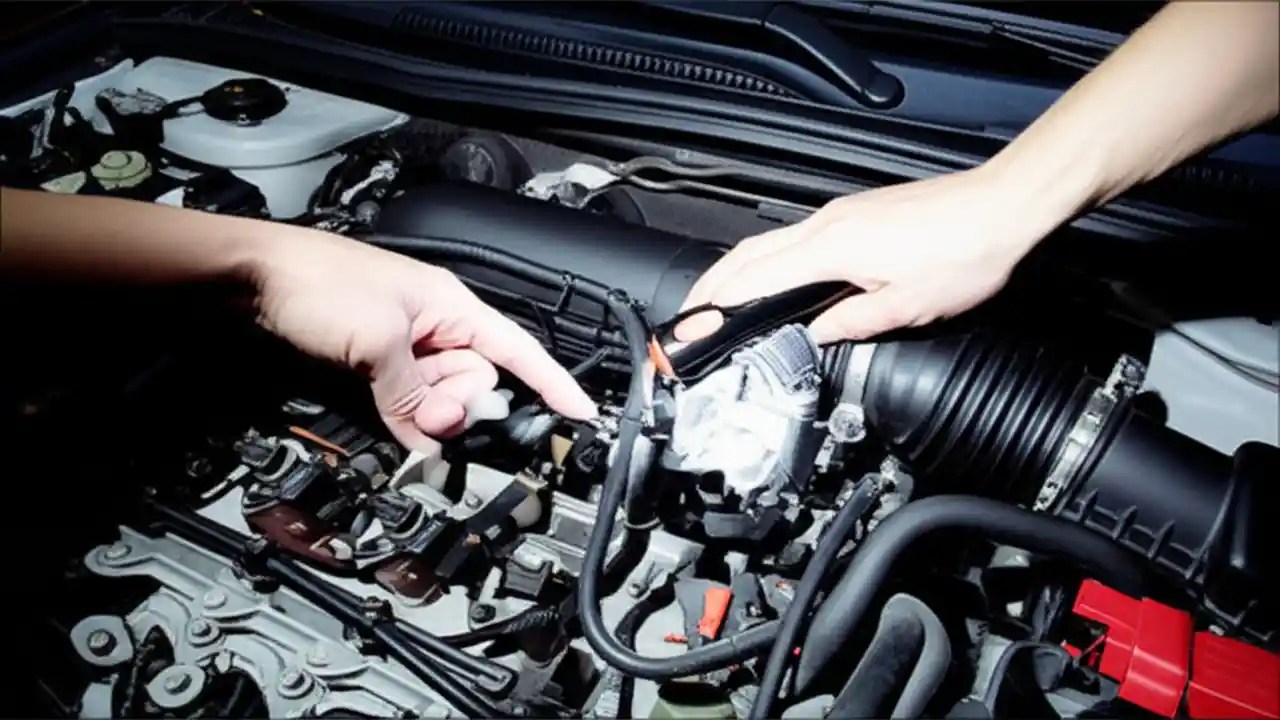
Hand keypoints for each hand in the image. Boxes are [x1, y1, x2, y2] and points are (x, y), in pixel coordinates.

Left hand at [251, 227, 596, 450]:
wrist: (250, 276)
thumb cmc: (316, 281)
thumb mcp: (375, 341)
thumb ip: (411, 395)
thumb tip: (432, 438)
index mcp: (451, 306)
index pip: (517, 350)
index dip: (552, 383)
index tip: (580, 412)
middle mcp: (434, 325)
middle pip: (475, 384)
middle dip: (454, 404)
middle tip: (418, 404)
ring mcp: (405, 345)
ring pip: (439, 397)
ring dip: (421, 411)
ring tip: (384, 394)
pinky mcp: (376, 361)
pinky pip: (407, 399)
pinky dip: (402, 415)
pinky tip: (388, 415)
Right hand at [674, 165, 1065, 343]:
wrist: (1003, 206)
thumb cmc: (966, 252)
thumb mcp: (908, 306)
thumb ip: (853, 323)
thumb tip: (817, 335)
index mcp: (832, 249)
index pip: (755, 278)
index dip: (719, 304)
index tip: (695, 326)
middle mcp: (827, 224)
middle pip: (750, 254)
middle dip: (713, 284)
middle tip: (690, 314)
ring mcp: (840, 214)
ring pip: (770, 241)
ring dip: (738, 270)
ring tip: (719, 297)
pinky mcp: (855, 212)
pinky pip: (794, 236)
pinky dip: (768, 258)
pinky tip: (771, 275)